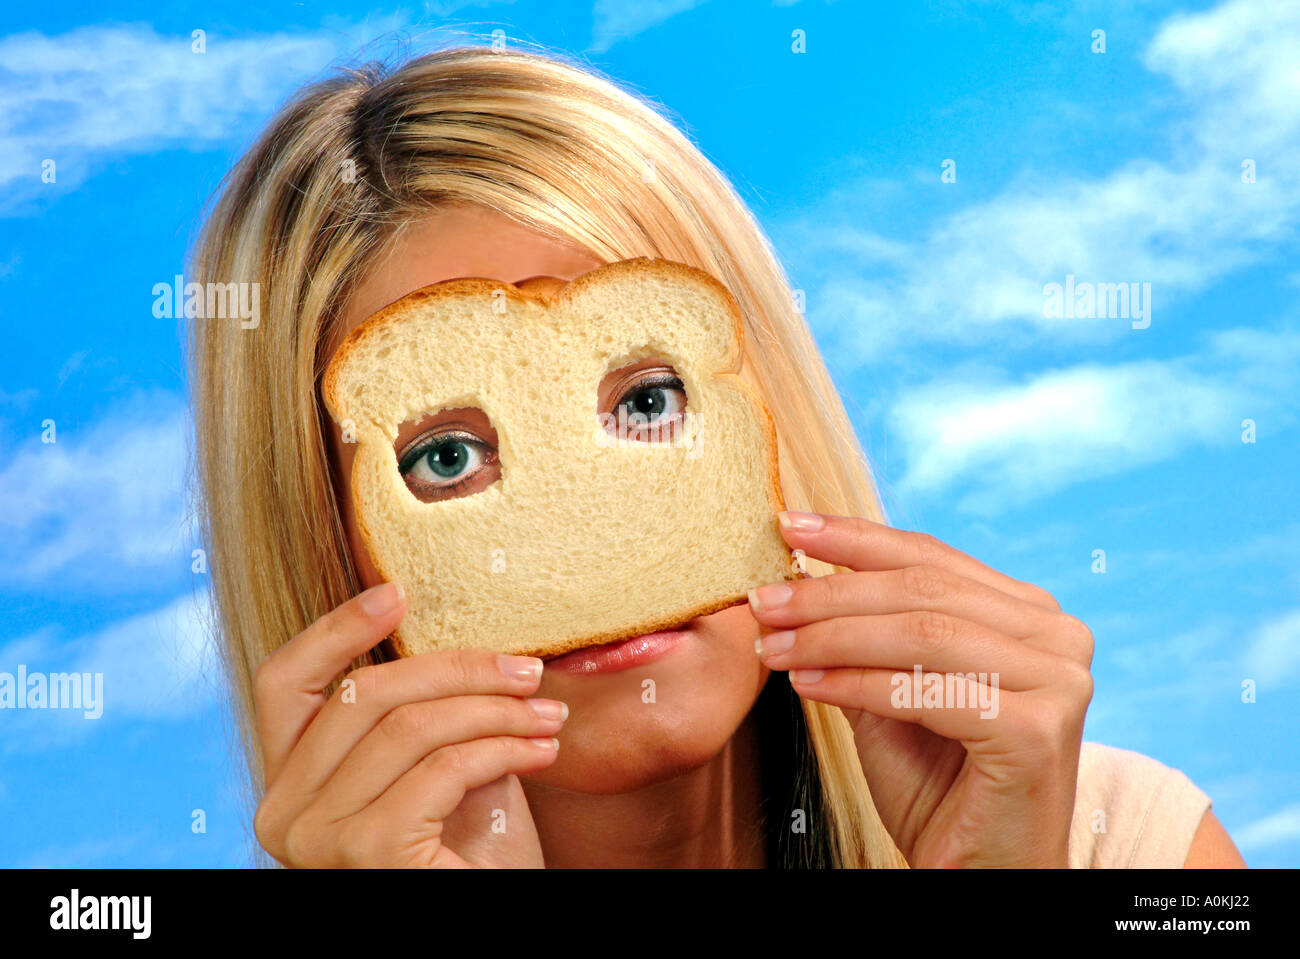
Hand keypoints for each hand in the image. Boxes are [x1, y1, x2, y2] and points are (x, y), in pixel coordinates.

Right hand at [251, 582, 566, 866]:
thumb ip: (431, 715)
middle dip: (457, 669)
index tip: (399, 591)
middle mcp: (282, 813)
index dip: (334, 627)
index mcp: (290, 784)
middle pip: (360, 695)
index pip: (283, 684)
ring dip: (494, 710)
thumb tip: (460, 641)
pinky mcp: (366, 853)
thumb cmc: (469, 859)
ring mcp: (316, 838)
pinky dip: (503, 748)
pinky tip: (542, 751)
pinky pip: (442, 767)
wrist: (492, 919)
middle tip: (527, 670)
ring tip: (548, 714)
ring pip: (407, 726)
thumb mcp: (442, 770)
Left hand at [751, 512, 1093, 866]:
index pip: (931, 558)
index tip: (788, 525)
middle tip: (762, 599)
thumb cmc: (938, 787)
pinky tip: (806, 685)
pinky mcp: (1038, 730)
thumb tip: (798, 575)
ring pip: (922, 633)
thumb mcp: (890, 693)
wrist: (980, 874)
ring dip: (832, 636)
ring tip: (773, 644)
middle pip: (922, 590)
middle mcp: (1057, 635)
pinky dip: (857, 684)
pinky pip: (926, 690)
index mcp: (1028, 614)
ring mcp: (1059, 680)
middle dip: (829, 592)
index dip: (855, 538)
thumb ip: (863, 636)